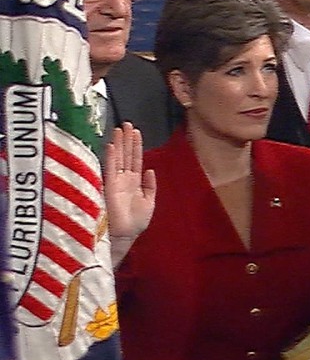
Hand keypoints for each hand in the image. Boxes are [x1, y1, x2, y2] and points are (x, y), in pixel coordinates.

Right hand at [103, 122, 154, 238]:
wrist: (124, 236)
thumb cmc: (135, 222)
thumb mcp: (149, 202)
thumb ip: (150, 186)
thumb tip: (150, 169)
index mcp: (134, 182)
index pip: (135, 159)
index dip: (135, 146)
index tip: (135, 131)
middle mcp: (123, 179)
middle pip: (125, 155)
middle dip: (126, 139)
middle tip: (127, 123)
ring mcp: (115, 181)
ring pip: (118, 158)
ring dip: (119, 143)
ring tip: (120, 128)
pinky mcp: (108, 186)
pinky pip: (109, 169)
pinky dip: (111, 157)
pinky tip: (112, 145)